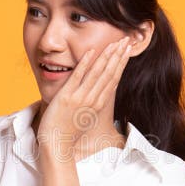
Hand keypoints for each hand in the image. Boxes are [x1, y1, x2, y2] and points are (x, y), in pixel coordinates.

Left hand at [36, 36, 133, 159]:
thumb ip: (90, 103)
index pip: (113, 79)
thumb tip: (94, 93)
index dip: (121, 63)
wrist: (57, 145)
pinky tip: (91, 51)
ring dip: (107, 56)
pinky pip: (77, 77)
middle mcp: (92, 100)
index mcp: (98, 104)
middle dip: (119, 55)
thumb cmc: (68, 132)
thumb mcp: (84, 116)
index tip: (127, 50)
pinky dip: (85, 64)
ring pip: (97, 73)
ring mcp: (80, 98)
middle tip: (127, 40)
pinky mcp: (67, 98)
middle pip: (109, 73)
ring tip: (115, 42)